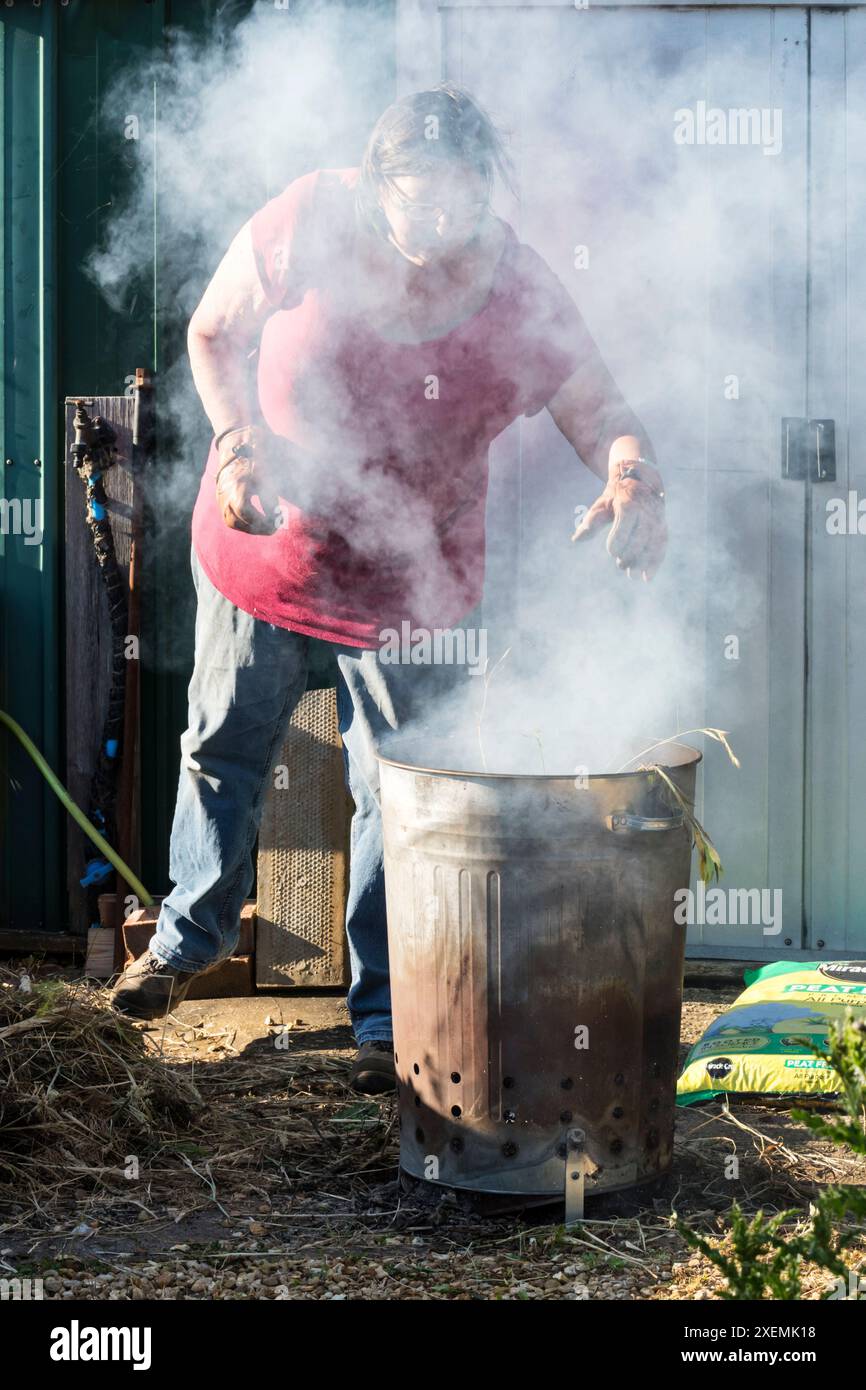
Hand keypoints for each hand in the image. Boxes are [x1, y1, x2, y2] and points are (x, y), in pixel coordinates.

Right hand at [215, 425, 281, 534]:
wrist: (237, 439)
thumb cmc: (257, 455)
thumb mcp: (268, 476)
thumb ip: (270, 500)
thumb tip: (275, 519)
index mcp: (238, 486)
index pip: (248, 514)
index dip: (264, 521)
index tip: (278, 520)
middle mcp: (225, 492)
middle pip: (238, 521)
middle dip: (257, 527)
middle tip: (273, 526)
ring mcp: (220, 494)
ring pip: (231, 521)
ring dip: (248, 526)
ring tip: (264, 525)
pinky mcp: (219, 495)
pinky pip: (228, 515)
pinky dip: (241, 521)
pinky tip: (255, 519)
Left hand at [571, 457, 666, 580]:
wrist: (642, 479)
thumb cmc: (616, 495)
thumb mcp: (602, 504)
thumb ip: (591, 521)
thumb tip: (576, 539)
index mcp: (629, 503)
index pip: (625, 524)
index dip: (618, 540)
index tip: (612, 552)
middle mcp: (646, 511)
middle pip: (641, 537)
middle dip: (631, 555)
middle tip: (621, 566)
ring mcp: (656, 519)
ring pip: (653, 544)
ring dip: (644, 562)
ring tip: (632, 576)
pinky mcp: (662, 526)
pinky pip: (661, 546)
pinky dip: (656, 562)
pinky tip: (647, 578)